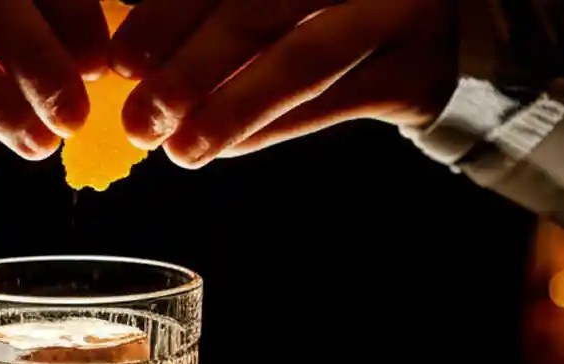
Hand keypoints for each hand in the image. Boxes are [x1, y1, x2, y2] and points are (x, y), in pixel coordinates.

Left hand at [109, 0, 457, 167]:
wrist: (439, 34)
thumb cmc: (330, 11)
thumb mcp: (273, 1)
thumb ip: (211, 10)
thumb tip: (133, 52)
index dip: (169, 13)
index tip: (123, 60)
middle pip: (259, 8)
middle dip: (192, 67)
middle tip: (141, 116)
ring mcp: (396, 11)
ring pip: (302, 60)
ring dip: (232, 110)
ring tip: (181, 150)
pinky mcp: (416, 70)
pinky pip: (336, 103)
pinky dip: (274, 128)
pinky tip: (227, 149)